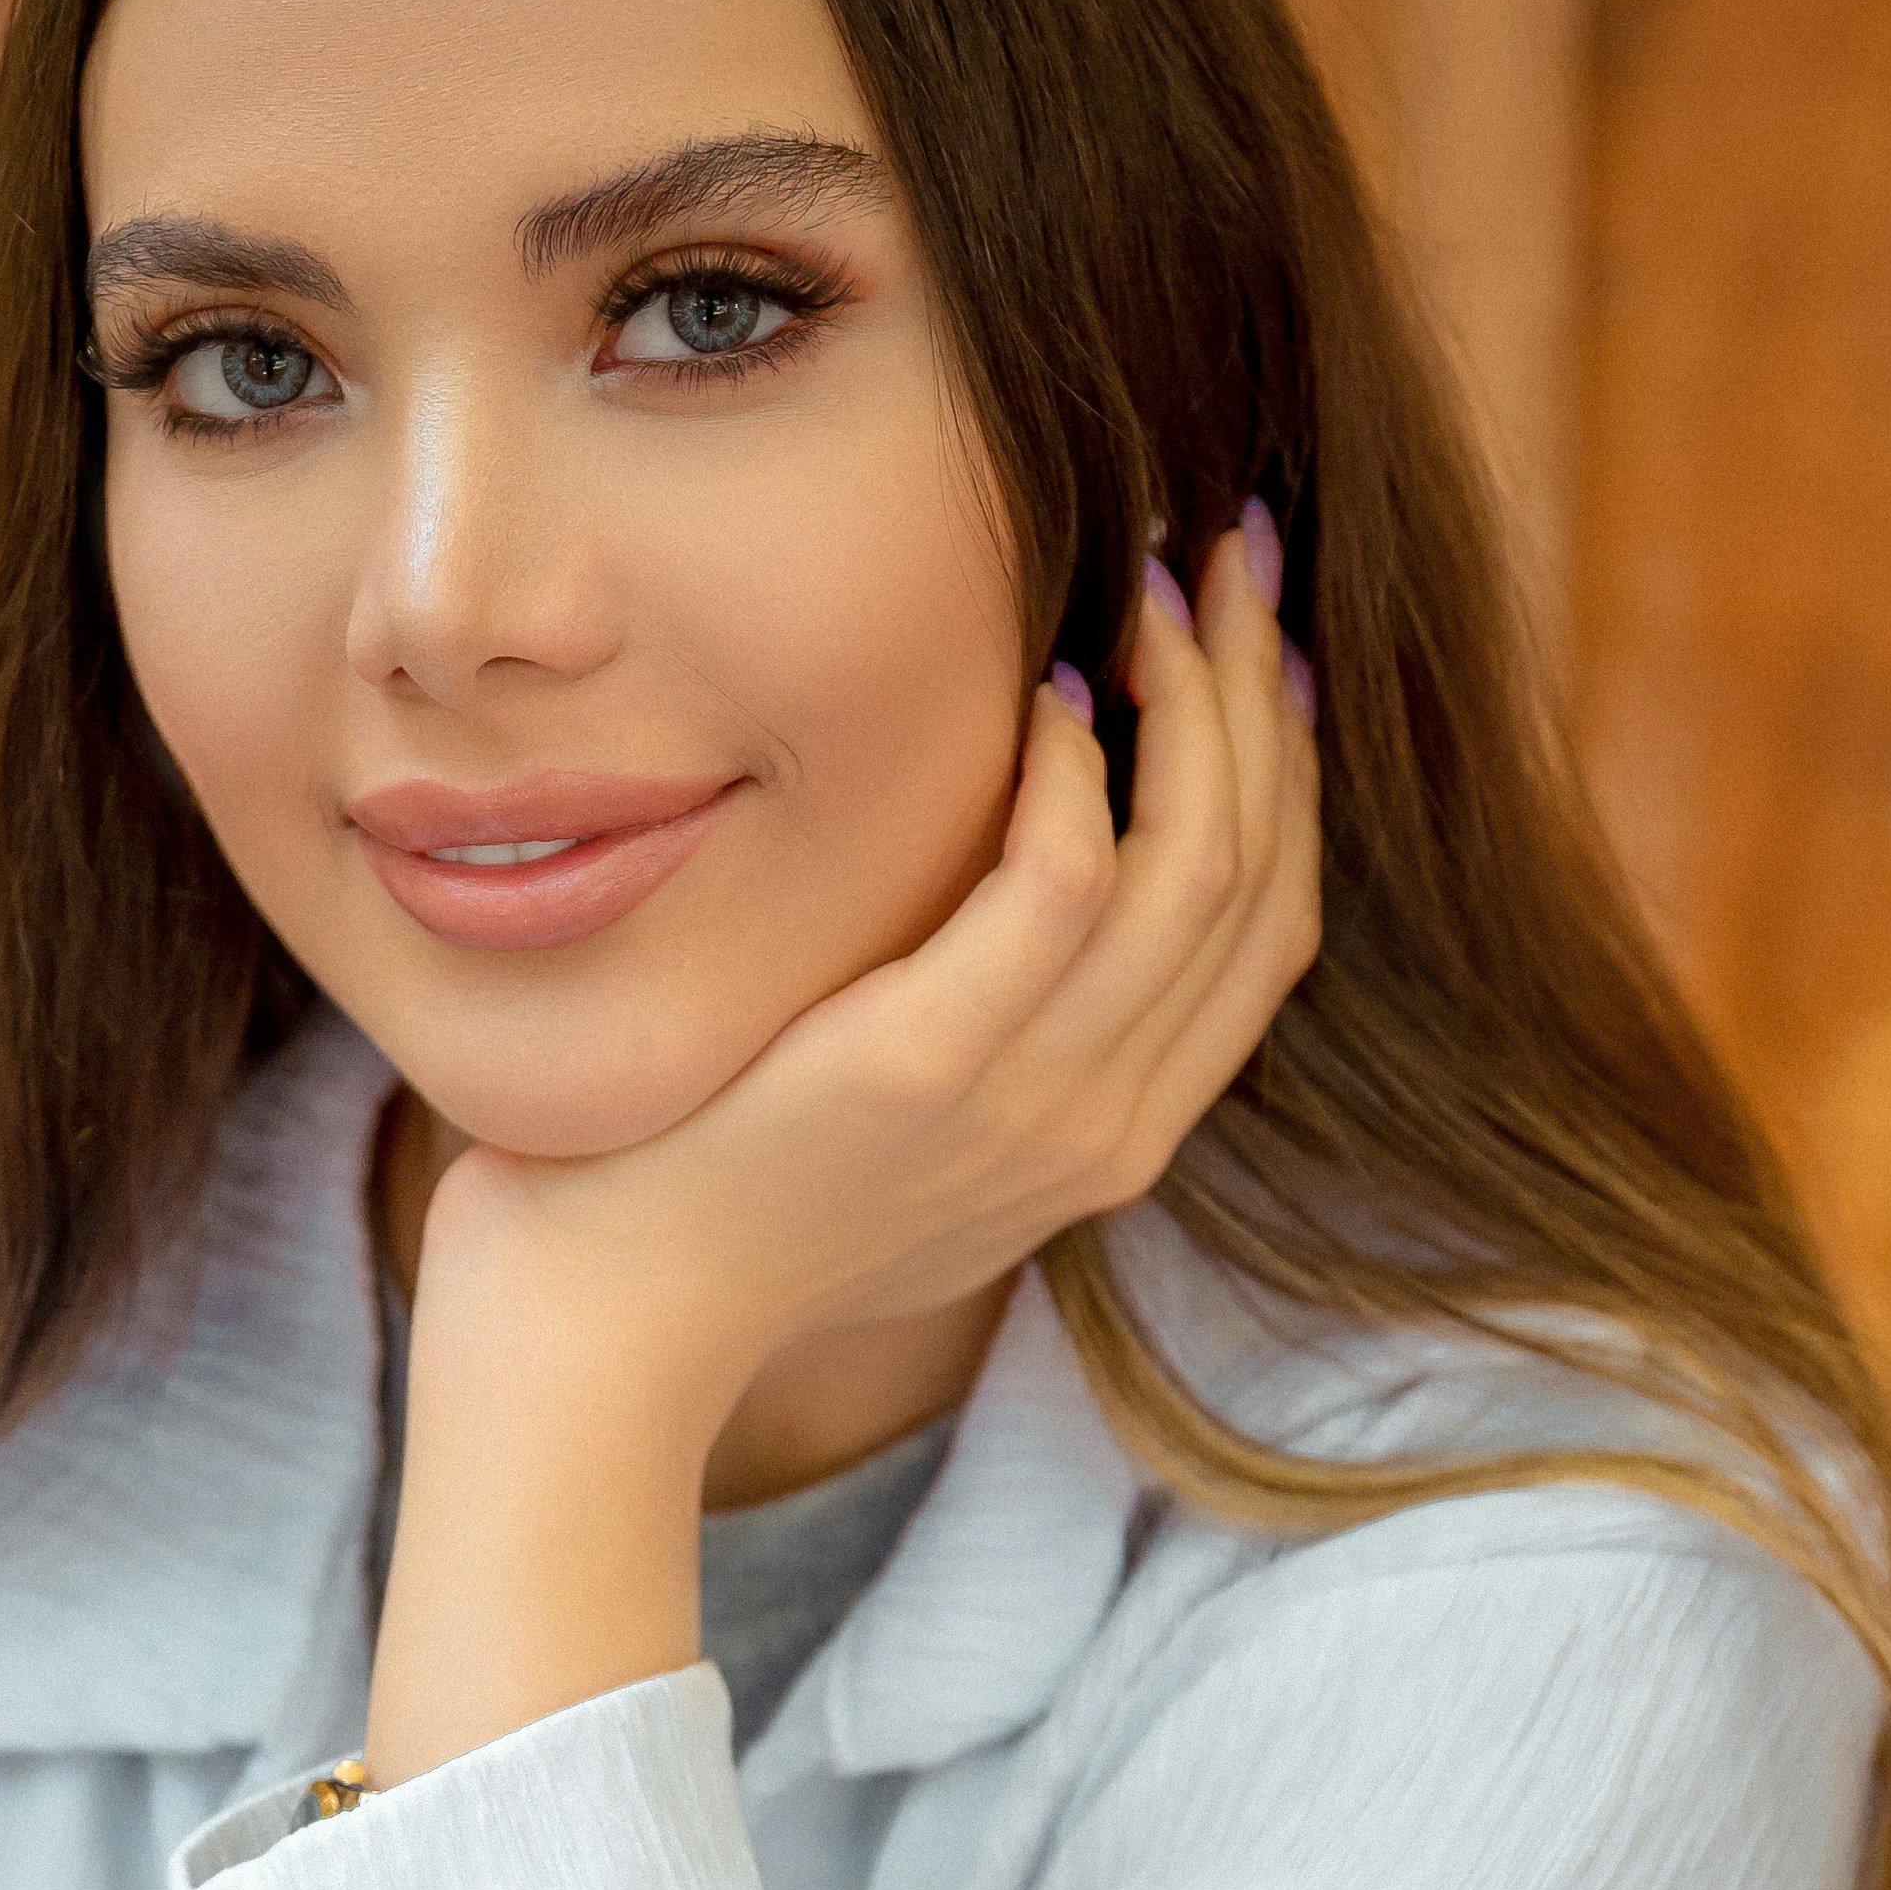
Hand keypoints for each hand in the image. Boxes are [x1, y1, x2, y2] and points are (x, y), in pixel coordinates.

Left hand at [363, 510, 1316, 1782]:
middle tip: (1229, 554)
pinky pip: (1057, 886)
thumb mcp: (895, 1129)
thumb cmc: (710, 1206)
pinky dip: (1070, 774)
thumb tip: (1004, 892)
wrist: (606, 1335)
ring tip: (1148, 573)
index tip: (1254, 649)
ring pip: (1195, 864)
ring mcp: (1029, 1103)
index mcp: (1111, 1139)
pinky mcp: (924, 1064)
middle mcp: (1104, 1126)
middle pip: (1258, 878)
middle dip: (1260, 695)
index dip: (1284, 775)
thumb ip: (981, 1028)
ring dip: (1190, 696)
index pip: (1268, 932)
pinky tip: (1039, 690)